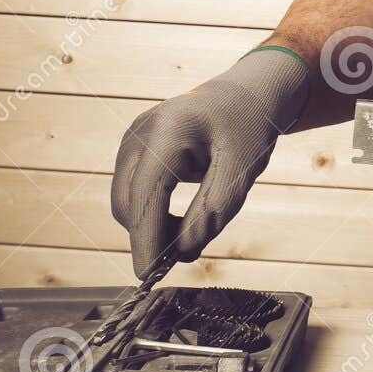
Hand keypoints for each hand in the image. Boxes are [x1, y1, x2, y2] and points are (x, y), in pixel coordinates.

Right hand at [110, 47, 312, 275]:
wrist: (243, 96)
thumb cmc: (246, 128)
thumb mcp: (242, 171)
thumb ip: (213, 212)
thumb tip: (184, 253)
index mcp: (169, 130)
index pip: (146, 194)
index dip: (144, 238)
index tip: (148, 275)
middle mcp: (140, 131)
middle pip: (128, 201)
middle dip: (149, 235)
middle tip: (186, 254)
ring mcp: (132, 138)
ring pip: (126, 200)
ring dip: (149, 225)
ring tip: (188, 230)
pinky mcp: (132, 148)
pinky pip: (131, 190)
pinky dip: (150, 211)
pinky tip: (177, 218)